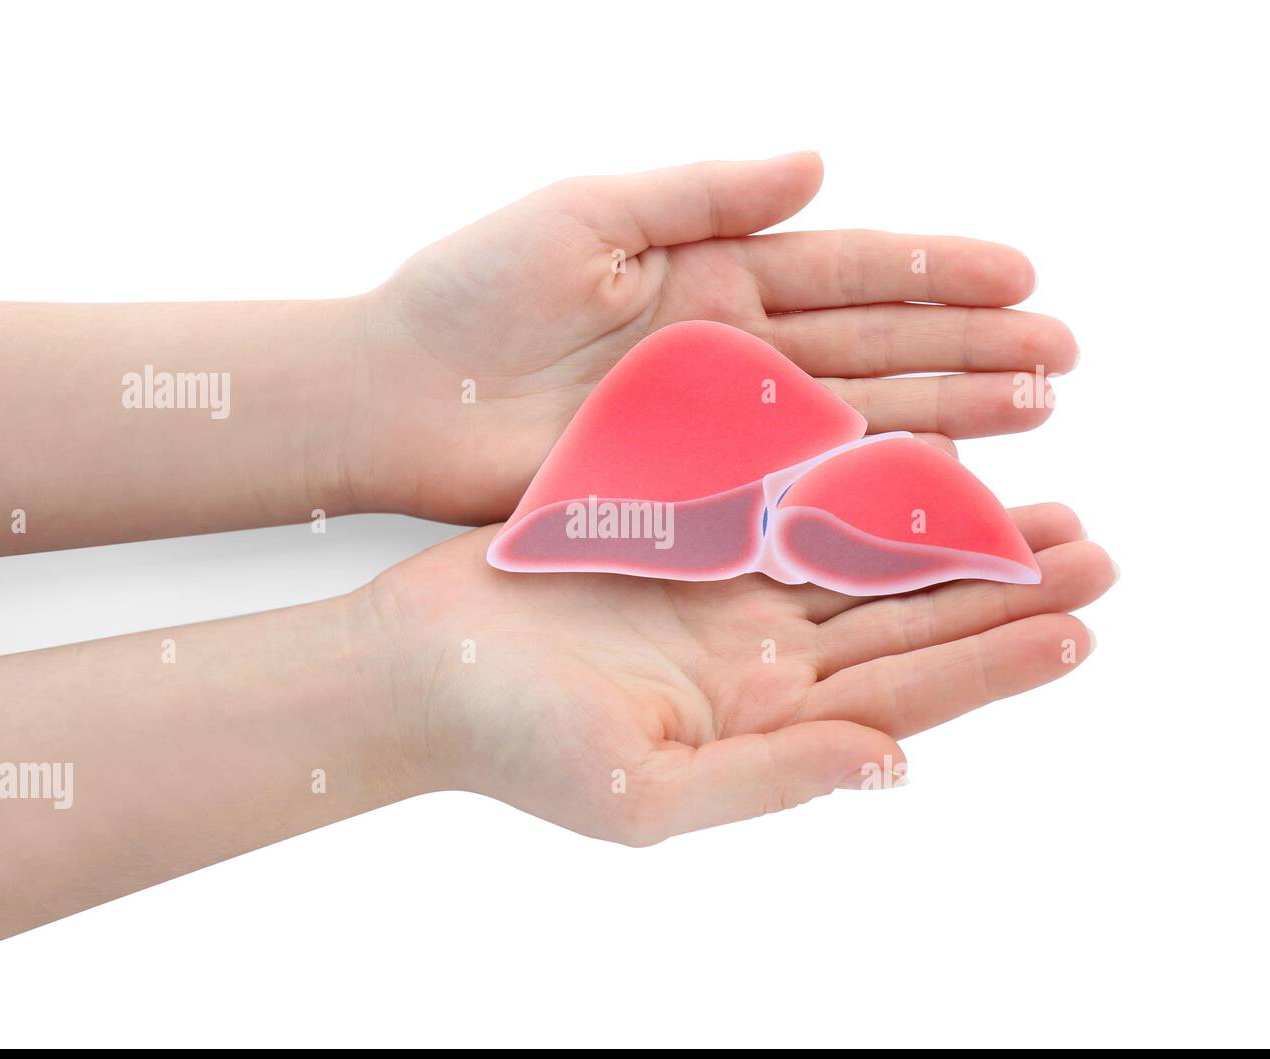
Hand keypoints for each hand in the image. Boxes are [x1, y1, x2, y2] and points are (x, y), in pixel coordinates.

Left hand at [353, 152, 1076, 522]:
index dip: (939, 273)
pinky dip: (863, 493)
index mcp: (713, 275)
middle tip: (1060, 360)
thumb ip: (703, 194)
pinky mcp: (688, 493)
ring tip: (1031, 416)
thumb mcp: (588, 214)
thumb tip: (818, 164)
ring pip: (851, 422)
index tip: (1023, 277)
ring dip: (943, 418)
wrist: (399, 395)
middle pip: (874, 350)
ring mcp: (717, 428)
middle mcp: (732, 354)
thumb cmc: (472, 294)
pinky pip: (792, 493)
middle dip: (968, 352)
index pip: (851, 270)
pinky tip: (933, 489)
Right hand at [371, 503, 1112, 843]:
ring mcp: (729, 595)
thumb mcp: (649, 791)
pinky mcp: (688, 535)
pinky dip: (855, 481)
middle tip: (1094, 549)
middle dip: (1001, 589)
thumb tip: (893, 766)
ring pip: (862, 557)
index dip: (994, 663)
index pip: (906, 695)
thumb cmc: (516, 744)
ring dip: (948, 535)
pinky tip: (913, 457)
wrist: (422, 666)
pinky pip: (789, 500)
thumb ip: (774, 777)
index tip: (1077, 629)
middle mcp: (763, 660)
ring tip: (1035, 505)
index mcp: (765, 723)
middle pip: (906, 622)